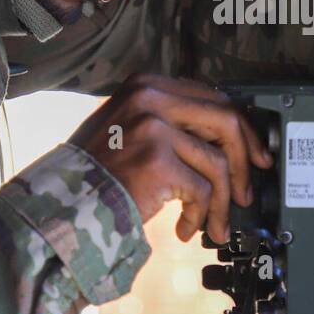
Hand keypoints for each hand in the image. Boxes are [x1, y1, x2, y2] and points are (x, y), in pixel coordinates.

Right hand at [68, 73, 272, 243]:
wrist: (58, 204)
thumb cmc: (92, 174)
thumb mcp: (129, 128)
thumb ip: (168, 122)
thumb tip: (221, 141)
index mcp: (146, 84)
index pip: (212, 98)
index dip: (241, 130)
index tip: (254, 153)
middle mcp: (150, 96)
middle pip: (226, 121)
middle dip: (244, 161)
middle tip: (245, 192)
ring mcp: (153, 126)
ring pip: (217, 162)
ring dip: (220, 202)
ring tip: (214, 224)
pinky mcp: (156, 160)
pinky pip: (202, 189)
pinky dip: (201, 215)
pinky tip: (186, 229)